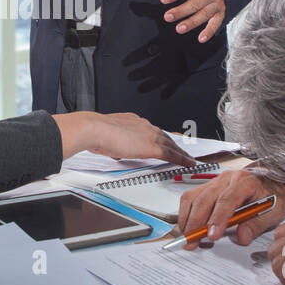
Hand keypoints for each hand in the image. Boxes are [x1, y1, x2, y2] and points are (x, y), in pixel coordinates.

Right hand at [54, 112, 196, 164]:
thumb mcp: (107, 136)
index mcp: (133, 121)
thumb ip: (114, 143)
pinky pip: (172, 154)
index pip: (152, 130)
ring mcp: (150, 135)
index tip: (165, 141)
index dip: (160, 137)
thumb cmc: (95, 133)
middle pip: (165, 136)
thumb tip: (114, 151)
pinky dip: (182, 159)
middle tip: (183, 151)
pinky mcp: (153, 147)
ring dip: (181, 152)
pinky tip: (189, 163)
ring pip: (172, 145)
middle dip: (175, 144)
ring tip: (189, 159)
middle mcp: (144, 125)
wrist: (95, 129)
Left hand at [157, 0, 224, 41]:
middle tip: (167, 17)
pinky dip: (210, 32)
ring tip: (179, 29)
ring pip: (204, 14)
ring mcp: (217, 3)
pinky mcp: (221, 12)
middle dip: (181, 11)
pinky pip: (216, 23)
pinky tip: (201, 38)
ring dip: (192, 22)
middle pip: (195, 3)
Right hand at [175, 169, 284, 249]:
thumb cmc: (273, 196)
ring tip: (189, 238)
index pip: (227, 200)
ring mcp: (215, 181)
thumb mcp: (274, 212)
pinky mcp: (207, 187)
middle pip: (205, 199)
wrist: (273, 181)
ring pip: (193, 197)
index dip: (217, 219)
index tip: (212, 236)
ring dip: (188, 219)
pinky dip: (186, 214)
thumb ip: (257, 225)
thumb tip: (241, 238)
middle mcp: (227, 178)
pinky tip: (189, 228)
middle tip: (193, 242)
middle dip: (196, 223)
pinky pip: (191, 198)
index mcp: (245, 181)